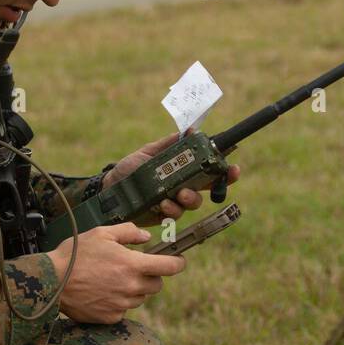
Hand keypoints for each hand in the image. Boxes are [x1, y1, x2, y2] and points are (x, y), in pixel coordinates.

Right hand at [47, 223, 186, 324]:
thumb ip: (129, 232)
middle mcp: (131, 287)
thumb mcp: (102, 233)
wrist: (51, 282)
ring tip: (113, 279)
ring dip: (135, 289)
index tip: (178, 261)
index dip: (178, 263)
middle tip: (135, 267)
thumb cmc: (76, 254)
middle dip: (151, 275)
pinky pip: (124, 310)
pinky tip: (103, 292)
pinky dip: (119, 302)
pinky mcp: (110, 318)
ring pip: (140, 298)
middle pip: (156, 285)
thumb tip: (147, 237)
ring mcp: (121, 305)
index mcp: (132, 265)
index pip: (169, 267)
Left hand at [103, 131, 241, 223]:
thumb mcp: (149, 152)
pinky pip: (176, 214)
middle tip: (209, 185)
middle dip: (215, 187)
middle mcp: (183, 185)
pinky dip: (172, 209)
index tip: (233, 168)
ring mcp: (175, 201)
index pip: (210, 168)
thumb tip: (191, 129)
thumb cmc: (129, 169)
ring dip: (189, 199)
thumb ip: (169, 143)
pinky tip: (162, 204)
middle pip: (210, 188)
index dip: (225, 170)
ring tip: (177, 195)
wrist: (110, 189)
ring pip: (194, 202)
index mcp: (183, 168)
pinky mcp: (164, 215)